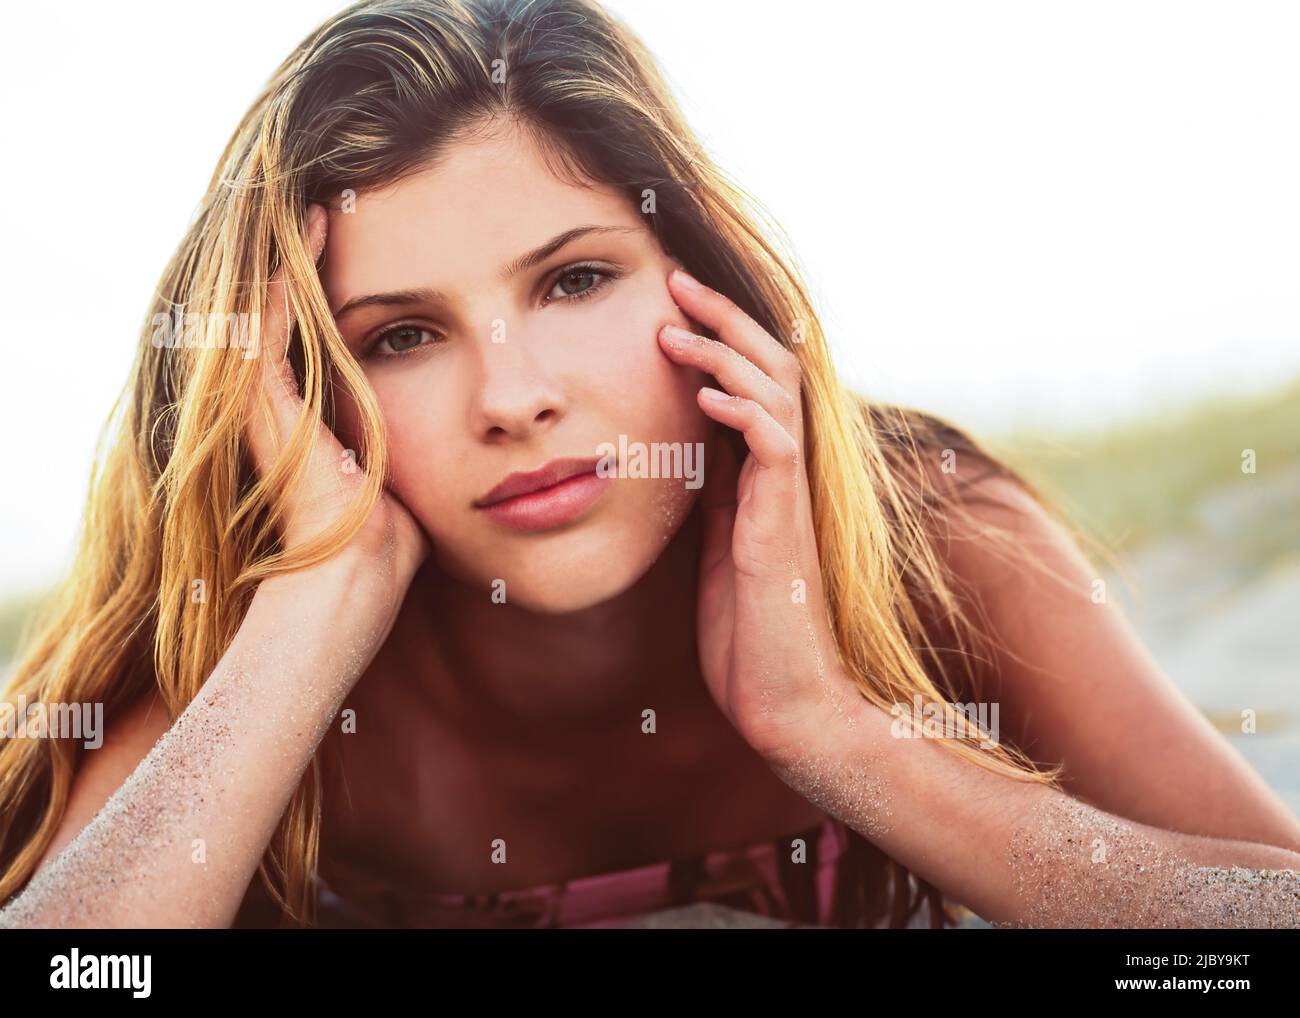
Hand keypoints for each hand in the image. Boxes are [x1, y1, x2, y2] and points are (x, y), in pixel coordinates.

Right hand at [243, 203, 429, 585]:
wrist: (357, 574)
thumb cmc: (393, 538)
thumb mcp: (414, 466)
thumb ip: (422, 436)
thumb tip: (473, 423)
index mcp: (312, 412)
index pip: (318, 331)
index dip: (337, 284)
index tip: (367, 242)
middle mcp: (280, 400)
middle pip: (290, 311)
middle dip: (310, 257)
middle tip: (337, 201)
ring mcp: (264, 398)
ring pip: (272, 302)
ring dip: (296, 250)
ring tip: (322, 198)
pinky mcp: (261, 399)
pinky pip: (269, 316)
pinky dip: (288, 268)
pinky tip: (314, 222)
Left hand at [657, 269, 862, 764]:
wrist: (785, 701)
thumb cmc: (751, 633)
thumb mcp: (719, 549)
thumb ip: (714, 497)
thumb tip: (689, 451)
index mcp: (763, 476)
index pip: (750, 382)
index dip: (717, 337)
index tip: (671, 304)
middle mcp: (783, 475)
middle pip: (769, 368)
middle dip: (723, 319)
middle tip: (675, 281)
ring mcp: (786, 497)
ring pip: (774, 395)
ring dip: (723, 353)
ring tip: (672, 326)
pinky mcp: (782, 524)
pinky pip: (773, 448)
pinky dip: (741, 412)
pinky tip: (704, 393)